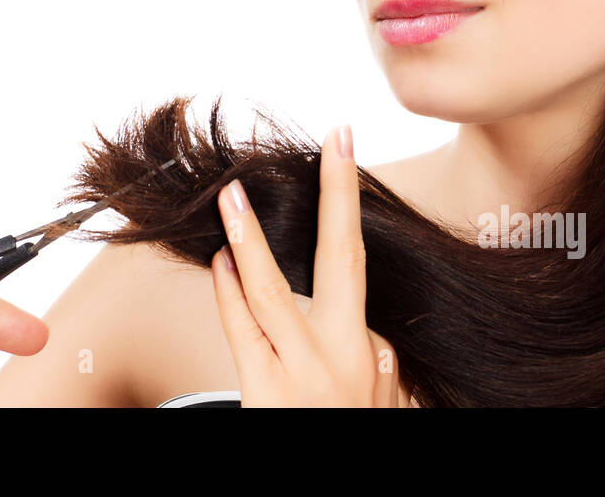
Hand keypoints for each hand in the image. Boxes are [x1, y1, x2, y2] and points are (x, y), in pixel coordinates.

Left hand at [211, 124, 409, 405]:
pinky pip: (242, 333)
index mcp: (368, 347)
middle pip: (335, 262)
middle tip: (325, 142)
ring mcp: (300, 374)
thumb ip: (373, 357)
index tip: (342, 143)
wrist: (339, 479)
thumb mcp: (382, 398)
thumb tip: (364, 326)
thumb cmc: (354, 433)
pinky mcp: (263, 395)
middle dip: (330, 197)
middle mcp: (341, 355)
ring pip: (273, 294)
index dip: (347, 197)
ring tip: (235, 197)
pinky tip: (222, 262)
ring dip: (251, 241)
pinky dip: (230, 293)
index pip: (356, 257)